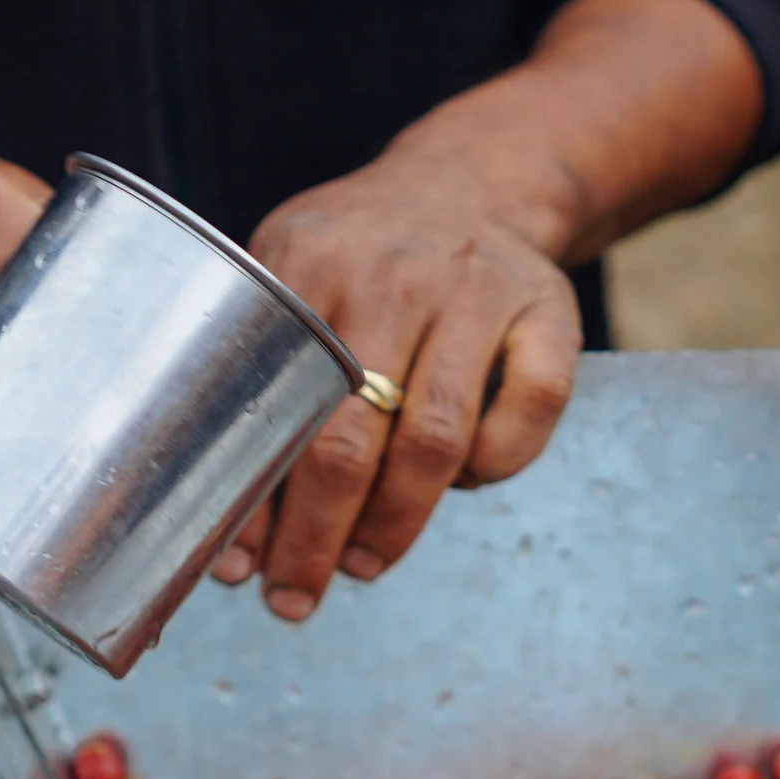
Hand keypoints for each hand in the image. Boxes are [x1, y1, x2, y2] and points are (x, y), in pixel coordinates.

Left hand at [212, 150, 582, 619]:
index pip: (274, 405)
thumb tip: (228, 540)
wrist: (470, 182)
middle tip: (294, 597)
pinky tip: (458, 489)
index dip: (256, 501)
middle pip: (349, 436)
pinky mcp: (551, 308)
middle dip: (316, 536)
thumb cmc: (359, 264)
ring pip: (435, 440)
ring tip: (360, 565)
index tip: (236, 569)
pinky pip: (530, 415)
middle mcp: (395, 272)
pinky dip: (494, 470)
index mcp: (309, 260)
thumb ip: (262, 379)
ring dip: (394, 524)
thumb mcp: (292, 278)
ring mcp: (478, 288)